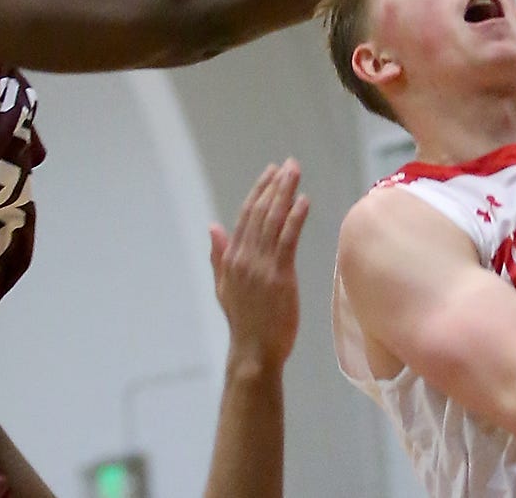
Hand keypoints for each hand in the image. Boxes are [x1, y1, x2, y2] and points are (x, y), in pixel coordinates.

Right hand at [210, 159, 308, 370]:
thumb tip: (212, 227)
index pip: (245, 216)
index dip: (259, 191)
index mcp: (231, 258)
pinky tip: (303, 200)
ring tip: (295, 172)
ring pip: (272, 221)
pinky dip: (294, 218)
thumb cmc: (245, 322)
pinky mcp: (279, 276)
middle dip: (274, 185)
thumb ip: (218, 255)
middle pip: (259, 212)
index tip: (271, 172)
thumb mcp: (224, 286)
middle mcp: (243, 257)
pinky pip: (287, 240)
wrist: (254, 351)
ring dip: (284, 193)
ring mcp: (260, 266)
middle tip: (288, 163)